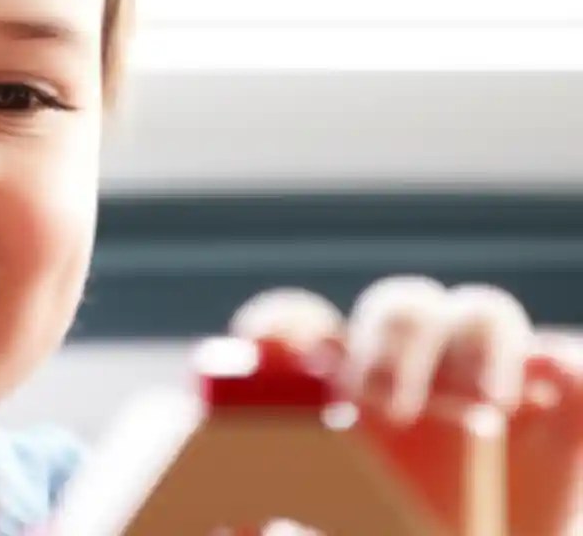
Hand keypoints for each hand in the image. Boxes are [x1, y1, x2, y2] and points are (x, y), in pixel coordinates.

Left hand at [230, 275, 582, 535]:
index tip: (272, 350)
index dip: (285, 323)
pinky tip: (538, 395)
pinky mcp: (556, 427)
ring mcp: (483, 393)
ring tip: (480, 400)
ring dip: (477, 340)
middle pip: (396, 310)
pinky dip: (559, 366)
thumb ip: (285, 531)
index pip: (298, 327)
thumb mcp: (313, 535)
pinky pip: (566, 368)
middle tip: (379, 404)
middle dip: (390, 339)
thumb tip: (271, 525)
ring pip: (479, 315)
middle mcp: (406, 377)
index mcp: (329, 395)